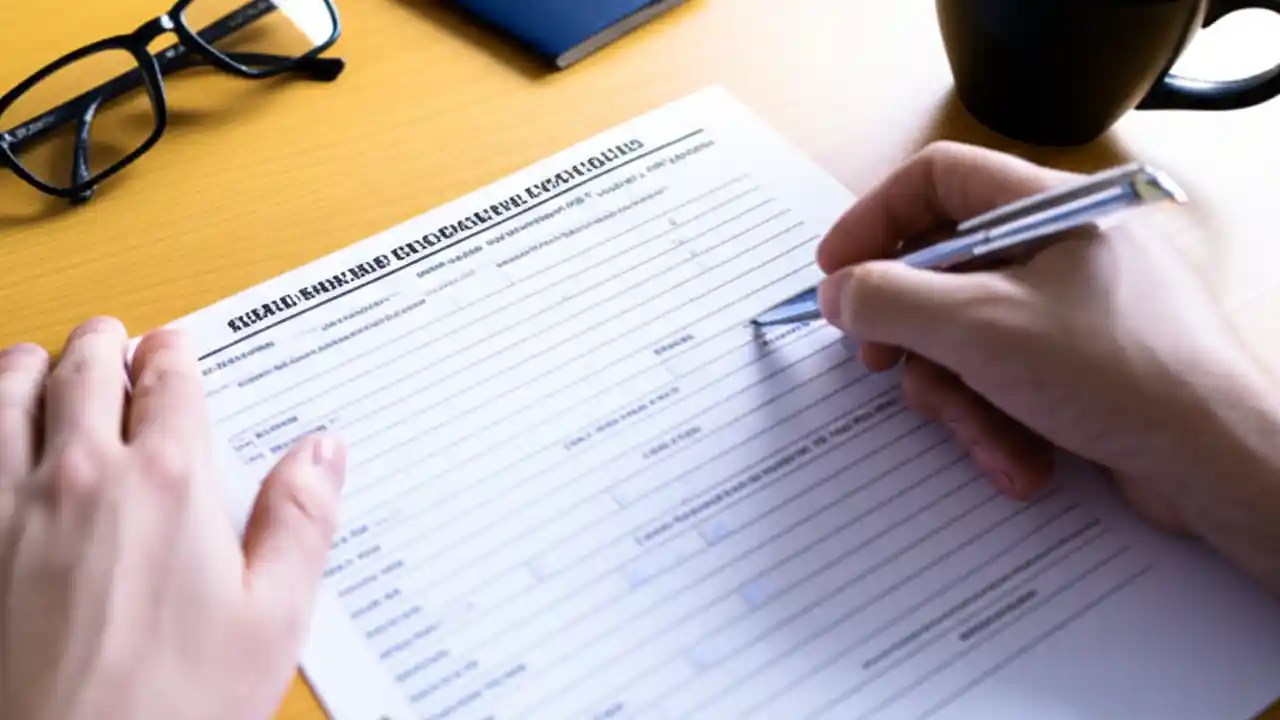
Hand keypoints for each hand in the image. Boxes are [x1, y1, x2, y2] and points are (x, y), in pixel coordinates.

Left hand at [0, 318, 345, 719]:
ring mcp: (10, 503)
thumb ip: (301, 520)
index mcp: (171, 483)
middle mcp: (85, 475)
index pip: (171, 381)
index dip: (174, 352)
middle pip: (85, 370)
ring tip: (40, 359)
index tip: (174, 347)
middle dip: (103, 342)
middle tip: (112, 336)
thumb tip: (324, 449)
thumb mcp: (273, 617)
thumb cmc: (175, 704)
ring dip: (29, 364)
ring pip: (9, 392)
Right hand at [817, 142, 1279, 590]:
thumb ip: (891, 301)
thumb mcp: (980, 329)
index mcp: (1048, 208)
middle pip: (941, 268)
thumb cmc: (1119, 374)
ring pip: (965, 337)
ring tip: (986, 436)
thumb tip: (837, 291)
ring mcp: (1067, 311)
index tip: (834, 273)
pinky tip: (1020, 462)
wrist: (1221, 462)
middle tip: (880, 364)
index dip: (874, 220)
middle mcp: (1057, 250)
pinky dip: (999, 423)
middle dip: (910, 331)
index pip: (937, 179)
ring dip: (960, 398)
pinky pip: (1003, 379)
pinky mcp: (1074, 368)